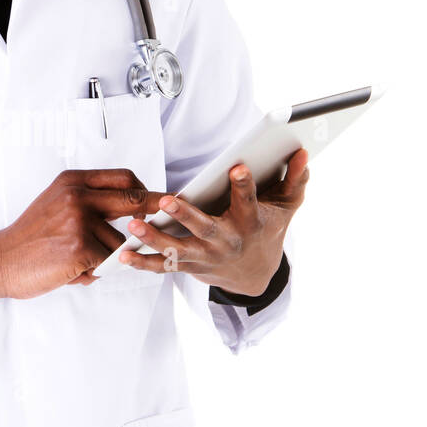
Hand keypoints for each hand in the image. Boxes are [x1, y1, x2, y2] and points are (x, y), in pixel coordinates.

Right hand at [0, 168, 166, 300]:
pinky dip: (93, 272)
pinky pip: (107, 262)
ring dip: (105, 257)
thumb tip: (131, 205)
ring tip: (75, 262)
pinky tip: (70, 272)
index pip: (123, 177)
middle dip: (155, 211)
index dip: (145, 190)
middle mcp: (77, 195)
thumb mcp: (56, 203)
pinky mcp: (80, 247)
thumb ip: (89, 200)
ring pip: (119, 241)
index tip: (159, 200)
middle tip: (170, 218)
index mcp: (72, 181)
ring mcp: (79, 220)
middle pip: (133, 200)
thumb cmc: (30, 237)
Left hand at [118, 148, 309, 294]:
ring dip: (155, 240)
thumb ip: (296, 179)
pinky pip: (162, 267)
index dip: (244, 186)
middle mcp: (226, 242)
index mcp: (250, 222)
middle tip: (169, 200)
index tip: (237, 168)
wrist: (255, 275)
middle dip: (187, 215)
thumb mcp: (287, 207)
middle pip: (205, 228)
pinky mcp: (188, 267)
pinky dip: (142, 262)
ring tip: (134, 227)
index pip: (249, 202)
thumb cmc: (267, 230)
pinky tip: (123, 255)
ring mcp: (205, 257)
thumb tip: (304, 151)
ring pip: (178, 250)